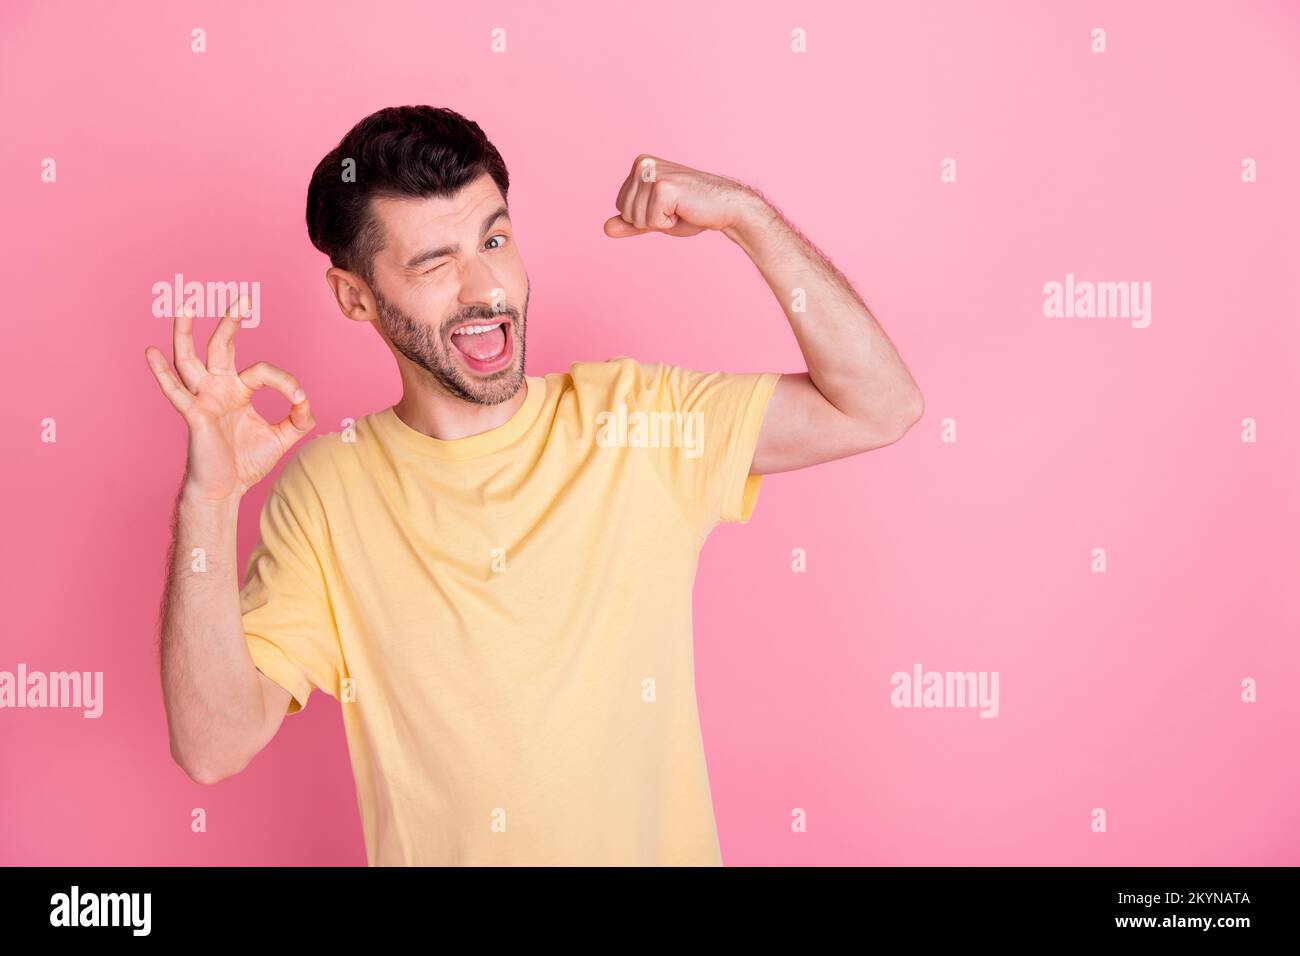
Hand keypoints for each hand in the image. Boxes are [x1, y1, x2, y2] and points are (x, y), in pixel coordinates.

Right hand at [145, 297, 314, 502]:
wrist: (226, 490)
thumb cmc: (248, 462)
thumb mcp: (283, 437)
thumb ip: (299, 418)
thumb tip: (306, 401)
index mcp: (239, 390)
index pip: (263, 370)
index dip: (285, 382)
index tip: (300, 401)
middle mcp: (218, 388)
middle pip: (222, 346)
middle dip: (231, 321)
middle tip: (241, 297)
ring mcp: (203, 398)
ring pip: (190, 359)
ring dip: (185, 331)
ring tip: (184, 304)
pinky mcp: (193, 415)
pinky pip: (175, 392)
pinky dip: (161, 373)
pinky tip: (151, 352)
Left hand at [602, 154, 758, 238]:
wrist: (725, 207)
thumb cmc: (693, 211)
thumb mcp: (656, 218)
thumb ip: (631, 223)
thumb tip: (606, 229)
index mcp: (640, 165)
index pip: (621, 206)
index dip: (644, 217)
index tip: (667, 207)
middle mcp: (643, 163)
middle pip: (626, 212)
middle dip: (651, 220)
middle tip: (676, 209)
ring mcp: (652, 173)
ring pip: (637, 219)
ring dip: (660, 222)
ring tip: (680, 208)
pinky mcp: (663, 186)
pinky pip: (651, 222)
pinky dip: (669, 224)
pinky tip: (684, 209)